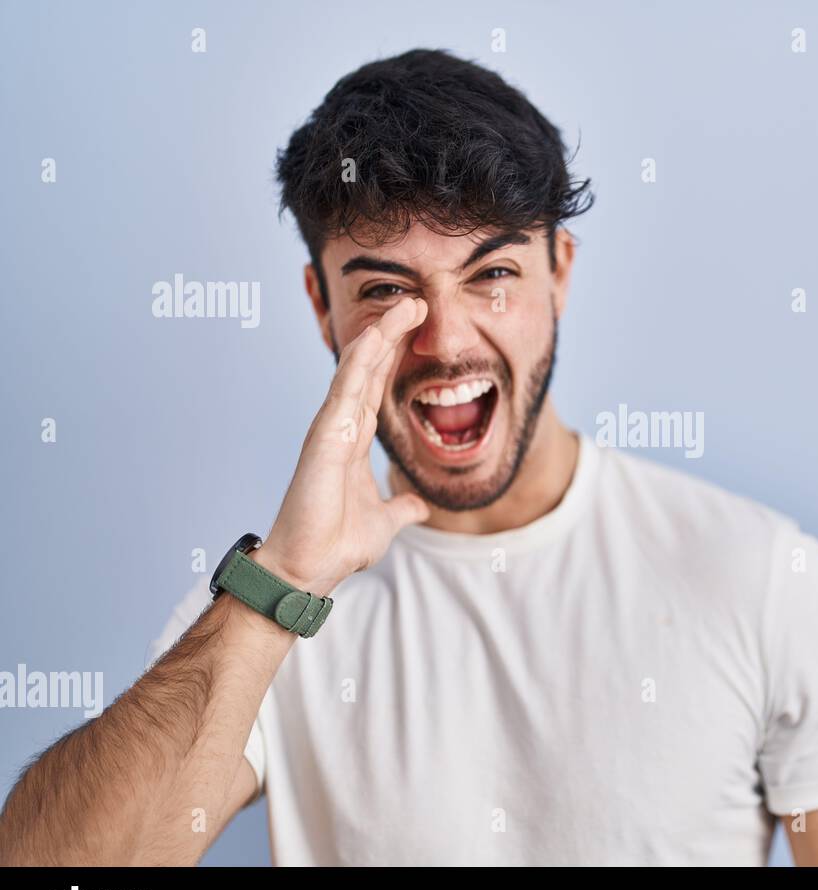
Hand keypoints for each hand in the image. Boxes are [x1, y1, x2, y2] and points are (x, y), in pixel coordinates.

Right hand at [255, 298, 430, 594]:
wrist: (309, 570)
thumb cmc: (336, 544)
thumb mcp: (385, 521)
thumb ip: (401, 507)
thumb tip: (418, 504)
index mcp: (354, 441)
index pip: (377, 387)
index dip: (395, 356)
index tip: (416, 328)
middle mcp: (341, 429)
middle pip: (368, 371)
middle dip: (391, 335)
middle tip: (415, 303)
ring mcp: (330, 431)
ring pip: (356, 373)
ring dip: (379, 338)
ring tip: (402, 308)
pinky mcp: (324, 441)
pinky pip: (344, 394)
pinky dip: (359, 364)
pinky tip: (375, 339)